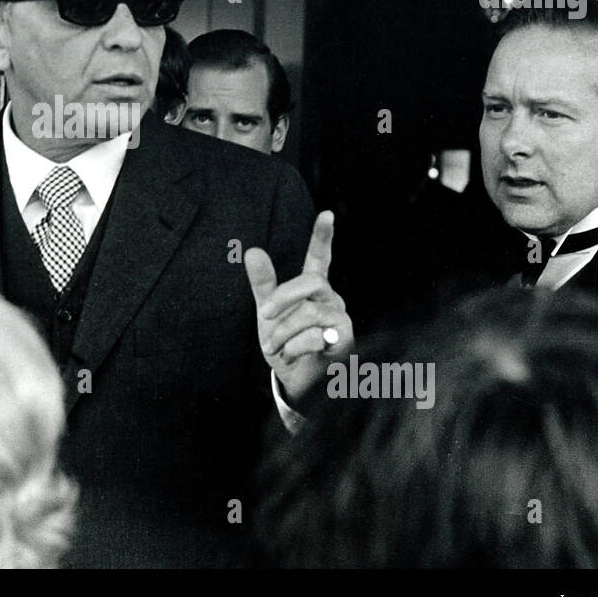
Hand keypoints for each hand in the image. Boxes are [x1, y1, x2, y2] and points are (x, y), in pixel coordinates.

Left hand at [247, 210, 353, 407]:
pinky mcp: (344, 341)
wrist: (297, 383)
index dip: (323, 236)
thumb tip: (252, 251)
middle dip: (283, 297)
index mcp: (312, 289)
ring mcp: (340, 319)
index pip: (320, 258)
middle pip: (311, 282)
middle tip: (264, 315)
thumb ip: (263, 284)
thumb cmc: (287, 344)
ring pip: (309, 314)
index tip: (327, 213)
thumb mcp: (268, 315)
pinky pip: (314, 338)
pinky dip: (293, 349)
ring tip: (272, 347)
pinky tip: (289, 356)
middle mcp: (330, 299)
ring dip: (282, 332)